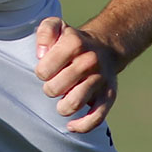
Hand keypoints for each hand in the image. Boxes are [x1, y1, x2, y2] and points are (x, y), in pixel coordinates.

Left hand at [35, 17, 120, 132]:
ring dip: (62, 107)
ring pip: (74, 103)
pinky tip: (71, 126)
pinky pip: (96, 118)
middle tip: (56, 83)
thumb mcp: (56, 26)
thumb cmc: (72, 41)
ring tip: (63, 99)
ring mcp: (100, 79)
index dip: (41, 72)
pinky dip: (81, 126)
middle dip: (50, 89)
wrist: (105, 47)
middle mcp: (89, 61)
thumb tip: (41, 54)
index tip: (47, 69)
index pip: (44, 71)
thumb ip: (45, 32)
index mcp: (74, 43)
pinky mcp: (109, 95)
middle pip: (54, 89)